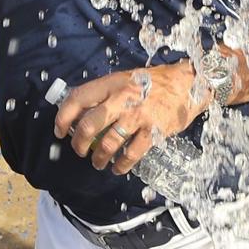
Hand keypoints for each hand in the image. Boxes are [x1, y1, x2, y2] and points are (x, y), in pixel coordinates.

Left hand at [53, 61, 210, 174]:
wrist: (189, 83)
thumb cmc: (155, 83)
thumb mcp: (127, 80)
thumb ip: (107, 94)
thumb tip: (82, 115)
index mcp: (113, 83)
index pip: (78, 99)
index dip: (63, 117)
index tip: (59, 130)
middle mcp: (123, 98)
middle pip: (88, 125)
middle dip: (78, 143)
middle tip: (79, 151)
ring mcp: (138, 115)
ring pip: (108, 143)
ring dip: (99, 158)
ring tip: (98, 163)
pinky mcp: (153, 130)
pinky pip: (131, 154)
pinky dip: (121, 165)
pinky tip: (118, 168)